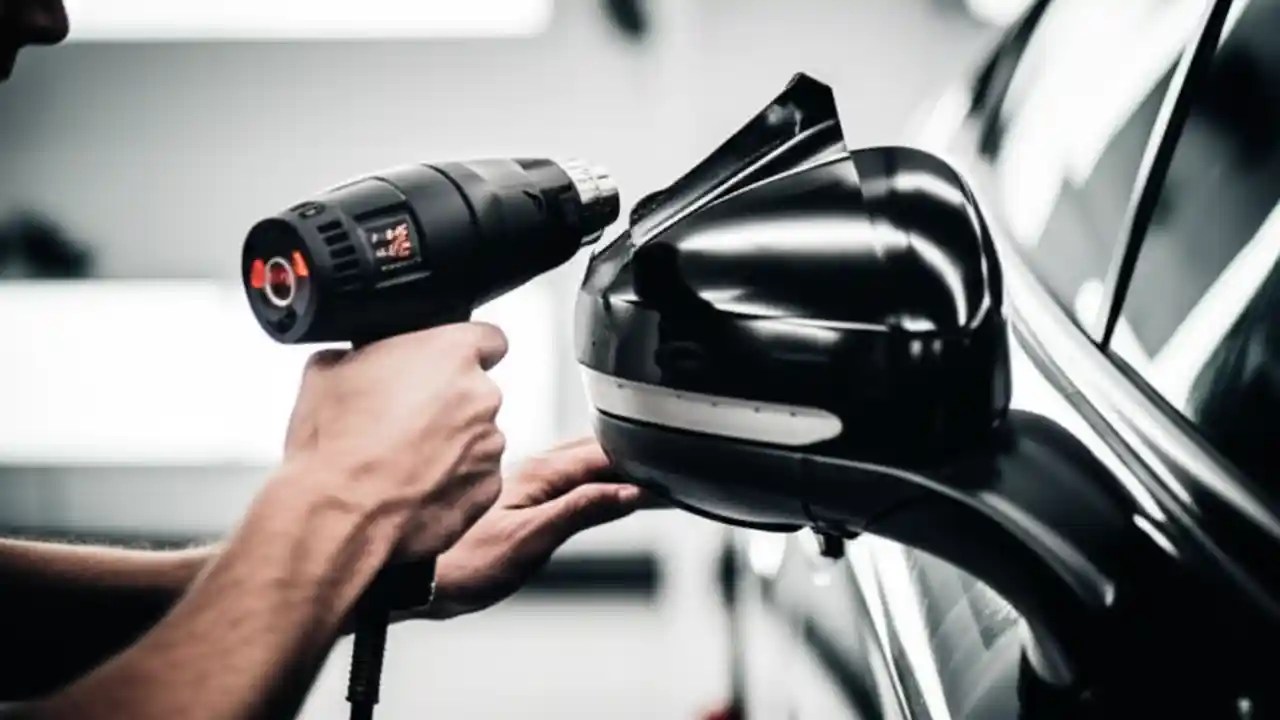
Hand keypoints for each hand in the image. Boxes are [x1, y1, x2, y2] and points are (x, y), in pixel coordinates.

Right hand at [279, 323, 508, 562]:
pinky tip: (414, 489)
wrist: (339, 515)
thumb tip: (363, 360)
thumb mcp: (327, 371)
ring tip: (403, 462)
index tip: (448, 365)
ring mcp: (489, 446)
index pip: (488, 339)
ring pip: (478, 439)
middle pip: (477, 393)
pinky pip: (475, 479)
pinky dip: (452, 483)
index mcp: (450, 353)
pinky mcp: (487, 490)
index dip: (466, 352)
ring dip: (451, 446)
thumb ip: (363, 354)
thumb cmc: (335, 445)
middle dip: (448, 404)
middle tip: (406, 421)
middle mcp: (481, 397)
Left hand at [413, 437, 647, 618]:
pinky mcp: (514, 498)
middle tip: (670, 469)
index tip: (673, 469)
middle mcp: (531, 469)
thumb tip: (626, 491)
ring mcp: (522, 482)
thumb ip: (579, 510)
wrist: (408, 578)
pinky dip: (592, 477)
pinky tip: (596, 486)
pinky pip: (565, 476)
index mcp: (539, 473)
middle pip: (597, 451)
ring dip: (613, 464)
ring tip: (645, 474)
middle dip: (634, 456)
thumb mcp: (528, 541)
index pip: (606, 456)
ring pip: (580, 461)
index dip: (643, 461)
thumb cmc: (458, 565)